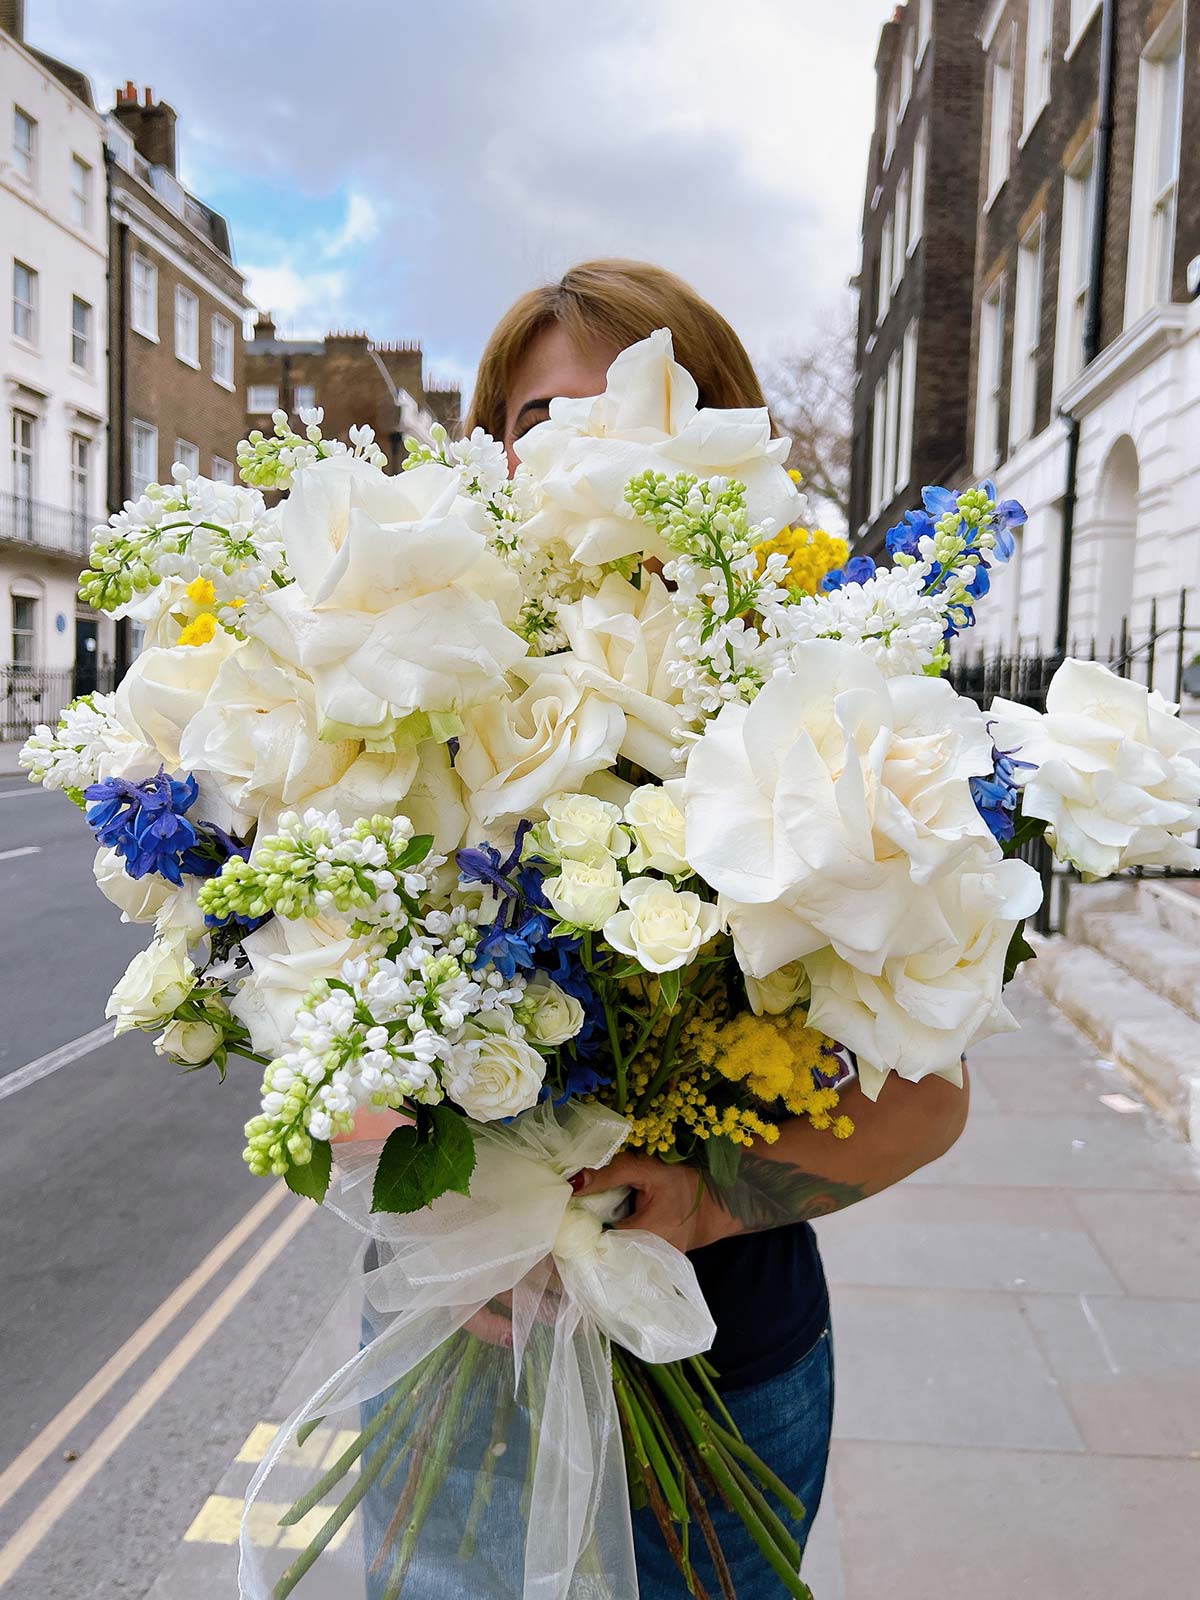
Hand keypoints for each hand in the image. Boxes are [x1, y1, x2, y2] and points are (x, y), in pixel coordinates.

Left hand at [572, 1154, 737, 1253]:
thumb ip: (610, 1174)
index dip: (579, 1227)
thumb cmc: (682, 1183)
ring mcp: (652, 1267)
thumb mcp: (648, 1169)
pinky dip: (614, 1248)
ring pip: (613, 1260)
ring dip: (599, 1244)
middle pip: (603, 1253)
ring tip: (588, 1226)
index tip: (566, 1216)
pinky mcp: (654, 1267)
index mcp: (644, 1235)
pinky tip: (607, 1233)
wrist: (716, 1203)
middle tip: (573, 1219)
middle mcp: (647, 1260)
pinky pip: (625, 1260)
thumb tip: (572, 1183)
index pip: (597, 1240)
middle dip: (587, 1237)